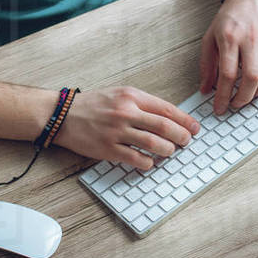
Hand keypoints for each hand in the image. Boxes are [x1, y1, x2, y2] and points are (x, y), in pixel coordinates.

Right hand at [53, 86, 200, 170]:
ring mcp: (117, 131)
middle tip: (187, 142)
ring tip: (170, 152)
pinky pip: (135, 159)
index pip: (166, 108)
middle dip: (181, 136)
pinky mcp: (108, 149)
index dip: (185, 120)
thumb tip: (168, 117)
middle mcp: (125, 112)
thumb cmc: (93, 105)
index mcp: (131, 96)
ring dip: (167, 150)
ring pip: (153, 143)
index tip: (194, 127)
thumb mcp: (119, 94)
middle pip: (164, 126)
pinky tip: (150, 163)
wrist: (63, 115)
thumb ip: (142, 103)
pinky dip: (147, 163)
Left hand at [199, 0, 257, 114]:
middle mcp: (250, 39)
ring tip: (252, 94)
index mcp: (229, 39)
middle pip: (252, 78)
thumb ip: (206, 64)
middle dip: (244, 98)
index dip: (224, 96)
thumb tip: (205, 90)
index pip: (228, 75)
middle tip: (237, 104)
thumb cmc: (229, 19)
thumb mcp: (210, 37)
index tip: (221, 108)